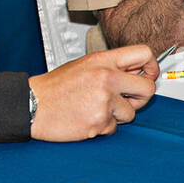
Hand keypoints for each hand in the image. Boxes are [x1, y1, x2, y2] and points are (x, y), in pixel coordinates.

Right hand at [28, 45, 156, 140]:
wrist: (32, 105)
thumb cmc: (55, 87)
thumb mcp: (84, 66)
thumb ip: (110, 67)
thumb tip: (138, 74)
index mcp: (102, 60)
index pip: (144, 54)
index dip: (151, 67)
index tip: (147, 76)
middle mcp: (106, 77)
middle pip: (148, 88)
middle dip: (140, 99)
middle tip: (126, 100)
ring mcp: (104, 101)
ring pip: (131, 113)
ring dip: (117, 115)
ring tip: (94, 109)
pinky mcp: (99, 122)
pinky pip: (114, 128)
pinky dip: (103, 127)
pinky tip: (86, 118)